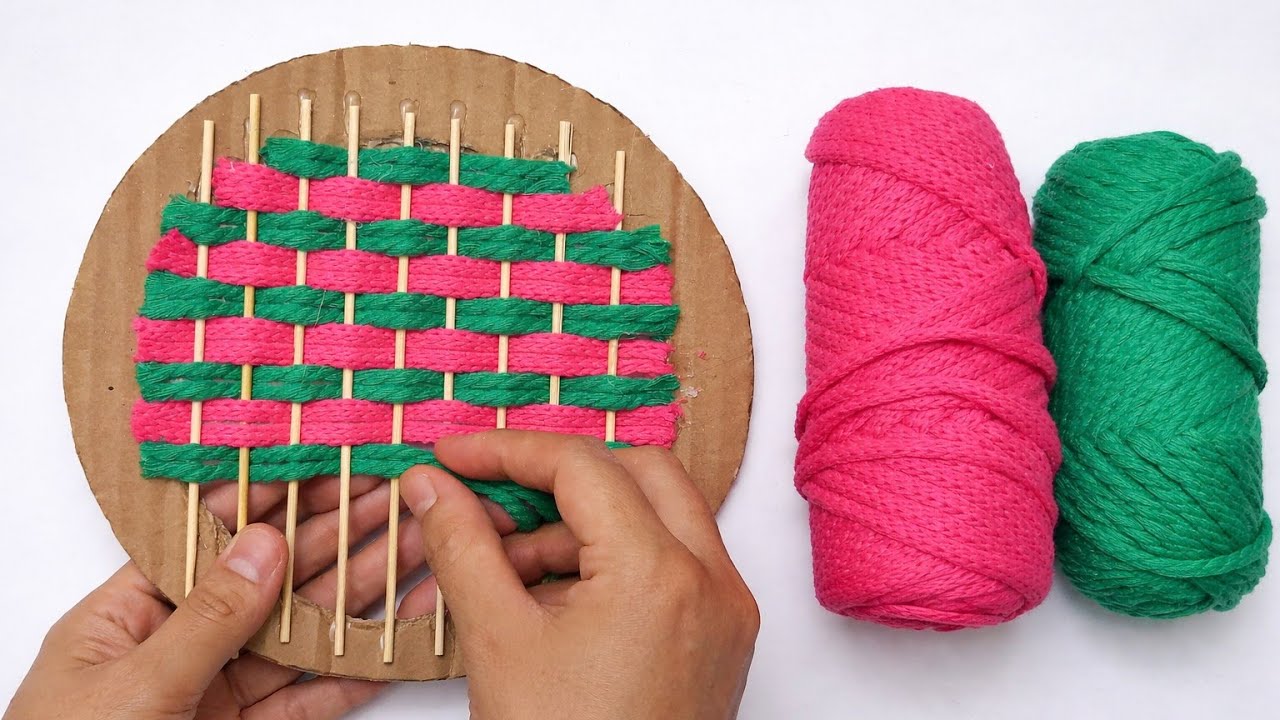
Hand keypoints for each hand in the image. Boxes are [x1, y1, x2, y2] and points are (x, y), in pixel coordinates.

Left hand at [5, 476, 390, 719]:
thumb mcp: (133, 689)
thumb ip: (205, 621)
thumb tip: (261, 546)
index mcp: (121, 619)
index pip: (204, 542)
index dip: (266, 502)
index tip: (324, 468)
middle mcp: (170, 649)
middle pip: (264, 584)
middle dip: (331, 540)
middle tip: (392, 501)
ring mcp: (207, 697)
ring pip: (293, 639)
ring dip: (353, 602)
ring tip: (409, 557)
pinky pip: (299, 705)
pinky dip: (345, 681)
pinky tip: (385, 651)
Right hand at [400, 431, 759, 719]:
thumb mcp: (496, 641)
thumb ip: (462, 546)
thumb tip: (432, 485)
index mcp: (659, 574)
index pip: (581, 466)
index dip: (507, 452)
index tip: (453, 457)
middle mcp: (711, 582)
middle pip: (636, 474)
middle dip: (558, 478)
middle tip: (493, 499)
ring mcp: (726, 611)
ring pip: (659, 517)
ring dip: (582, 526)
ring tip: (506, 573)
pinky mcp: (723, 637)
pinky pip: (672, 565)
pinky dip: (613, 564)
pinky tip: (550, 603)